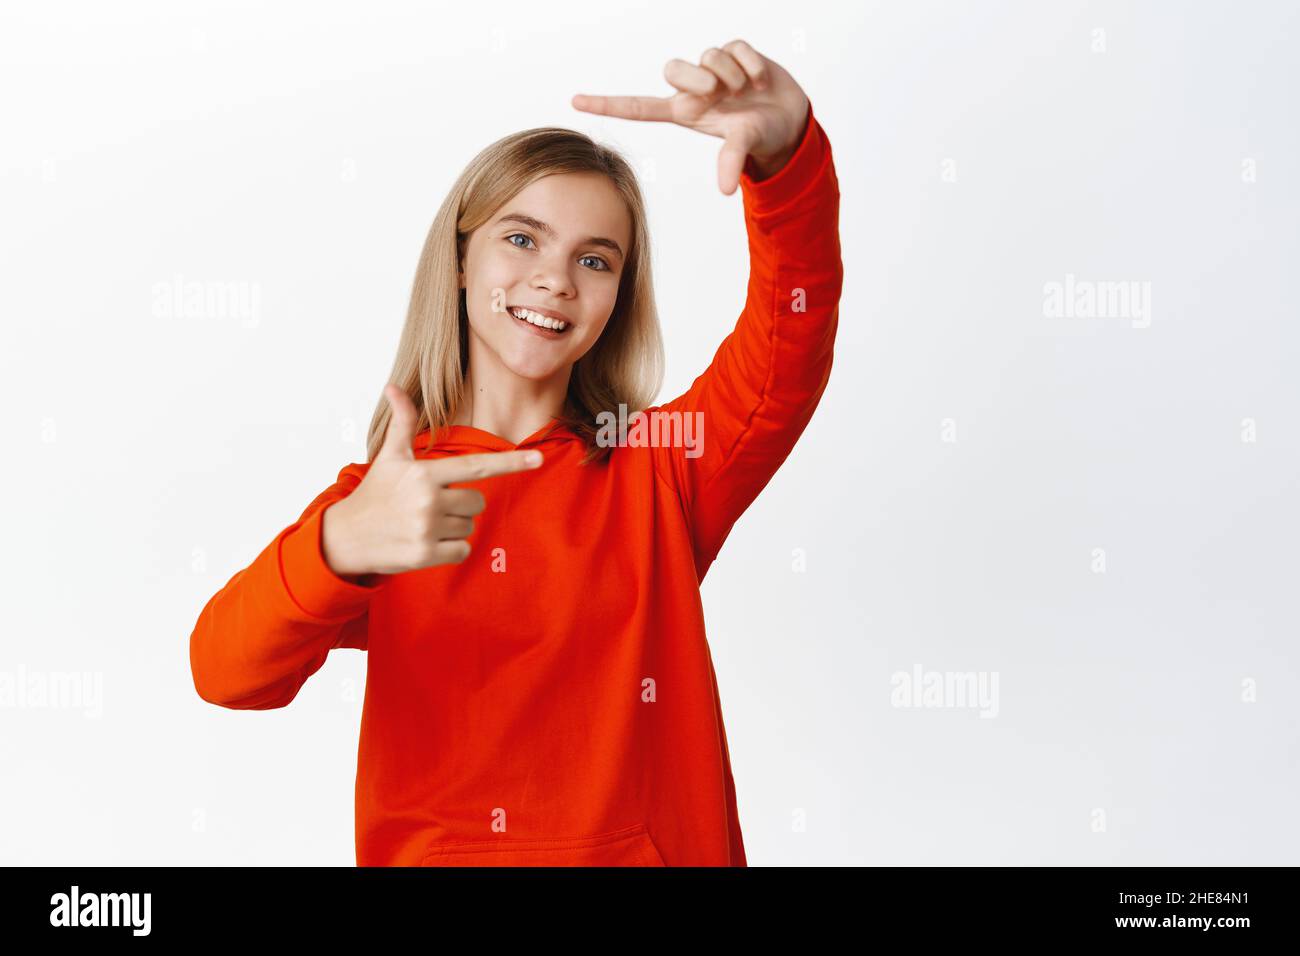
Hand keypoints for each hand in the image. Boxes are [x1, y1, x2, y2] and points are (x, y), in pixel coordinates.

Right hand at [321, 384, 543, 576]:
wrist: (345, 536)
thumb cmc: (375, 493)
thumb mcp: (388, 457)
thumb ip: (402, 423)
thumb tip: (393, 387)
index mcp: (425, 473)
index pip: (477, 466)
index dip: (511, 462)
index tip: (539, 458)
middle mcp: (428, 499)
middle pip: (478, 502)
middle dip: (460, 504)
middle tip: (429, 506)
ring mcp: (427, 528)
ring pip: (469, 527)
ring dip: (452, 527)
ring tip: (422, 524)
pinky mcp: (425, 554)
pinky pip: (462, 551)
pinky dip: (449, 549)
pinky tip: (424, 543)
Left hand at [571, 39, 809, 194]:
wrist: (790, 120)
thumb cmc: (758, 135)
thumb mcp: (744, 147)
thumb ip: (731, 161)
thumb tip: (727, 189)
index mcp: (684, 112)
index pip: (639, 107)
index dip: (608, 104)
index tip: (575, 101)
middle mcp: (694, 90)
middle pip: (672, 68)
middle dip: (698, 78)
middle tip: (721, 94)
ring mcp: (713, 69)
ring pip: (708, 56)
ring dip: (732, 75)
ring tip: (747, 92)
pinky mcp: (734, 52)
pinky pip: (735, 47)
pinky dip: (752, 65)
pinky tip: (761, 82)